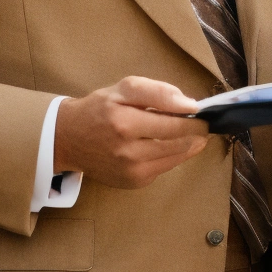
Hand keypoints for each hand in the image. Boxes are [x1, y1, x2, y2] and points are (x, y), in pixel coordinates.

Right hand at [54, 76, 207, 189]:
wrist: (69, 139)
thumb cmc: (99, 109)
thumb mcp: (123, 88)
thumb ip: (158, 92)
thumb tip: (190, 105)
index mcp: (124, 123)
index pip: (175, 124)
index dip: (195, 120)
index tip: (202, 114)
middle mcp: (128, 152)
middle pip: (179, 143)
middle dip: (195, 133)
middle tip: (199, 124)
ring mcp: (131, 171)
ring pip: (176, 158)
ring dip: (187, 145)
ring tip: (184, 133)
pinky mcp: (133, 182)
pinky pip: (164, 168)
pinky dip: (169, 156)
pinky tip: (161, 145)